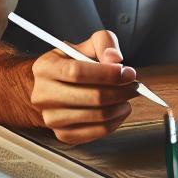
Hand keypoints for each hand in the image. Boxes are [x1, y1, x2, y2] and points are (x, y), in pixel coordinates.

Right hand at [29, 30, 138, 145]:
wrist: (54, 88)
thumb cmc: (72, 64)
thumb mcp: (85, 45)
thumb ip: (103, 43)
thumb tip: (115, 59)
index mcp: (45, 67)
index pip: (77, 72)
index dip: (106, 74)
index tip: (127, 73)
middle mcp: (43, 94)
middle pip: (91, 97)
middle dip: (120, 91)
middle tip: (134, 86)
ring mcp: (51, 118)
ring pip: (97, 116)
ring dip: (120, 106)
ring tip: (127, 97)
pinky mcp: (63, 134)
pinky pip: (97, 132)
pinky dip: (115, 121)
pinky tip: (120, 110)